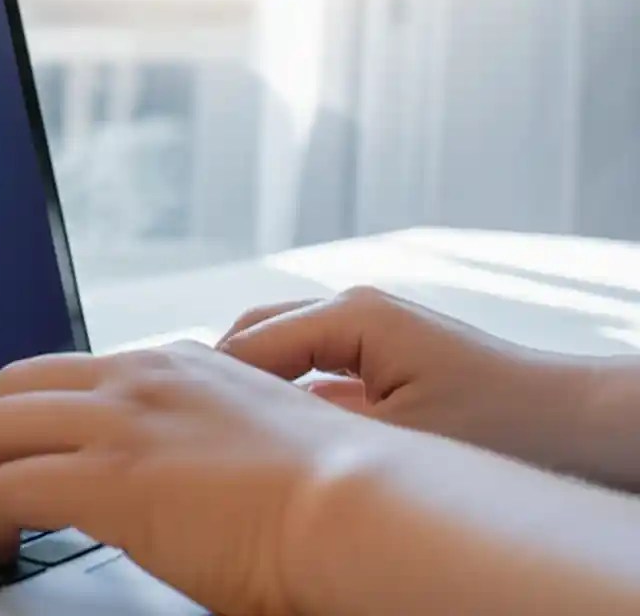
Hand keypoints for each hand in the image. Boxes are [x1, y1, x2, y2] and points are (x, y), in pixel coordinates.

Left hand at [0, 340, 381, 615]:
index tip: (34, 450)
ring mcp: (120, 422)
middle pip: (16, 385)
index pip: (72, 370)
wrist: (359, 507)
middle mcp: (139, 379)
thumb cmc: (333, 491)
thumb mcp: (256, 432)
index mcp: (177, 366)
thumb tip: (187, 470)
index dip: (38, 414)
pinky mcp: (106, 478)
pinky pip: (8, 488)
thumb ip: (207, 433)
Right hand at [217, 286, 623, 485]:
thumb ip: (308, 424)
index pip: (246, 345)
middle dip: (214, 378)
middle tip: (185, 429)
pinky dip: (279, 395)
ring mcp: (363, 331)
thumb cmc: (501, 427)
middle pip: (250, 335)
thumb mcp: (393, 437)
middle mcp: (351, 310)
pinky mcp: (374, 358)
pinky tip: (268, 435)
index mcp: (351, 316)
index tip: (174, 423)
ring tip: (216, 432)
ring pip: (274, 349)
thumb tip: (240, 427)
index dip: (205, 386)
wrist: (573, 423)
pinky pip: (305, 368)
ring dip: (245, 385)